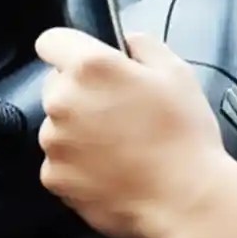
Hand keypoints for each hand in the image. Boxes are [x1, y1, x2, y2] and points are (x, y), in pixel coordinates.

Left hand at [36, 28, 230, 237]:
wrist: (184, 196)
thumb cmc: (184, 134)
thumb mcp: (178, 72)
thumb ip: (143, 44)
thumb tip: (127, 40)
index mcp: (92, 68)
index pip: (51, 41)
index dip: (70, 47)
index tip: (84, 58)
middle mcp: (63, 102)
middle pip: (57, 85)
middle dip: (82, 91)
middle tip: (121, 108)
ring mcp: (54, 142)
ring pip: (59, 124)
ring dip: (81, 128)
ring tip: (123, 142)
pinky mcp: (54, 176)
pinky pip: (61, 160)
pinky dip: (81, 162)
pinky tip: (115, 165)